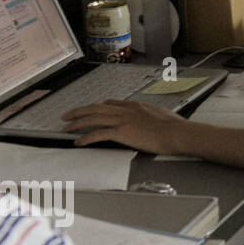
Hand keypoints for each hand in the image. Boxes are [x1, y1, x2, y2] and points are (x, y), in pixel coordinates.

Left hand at [63, 100, 186, 152]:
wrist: (177, 133)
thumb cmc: (174, 127)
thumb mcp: (162, 114)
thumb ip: (152, 114)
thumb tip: (154, 116)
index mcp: (135, 105)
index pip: (111, 103)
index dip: (97, 106)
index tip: (90, 110)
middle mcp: (126, 110)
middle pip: (96, 108)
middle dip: (79, 111)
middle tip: (67, 116)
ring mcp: (123, 120)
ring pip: (93, 118)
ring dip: (77, 123)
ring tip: (66, 127)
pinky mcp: (122, 132)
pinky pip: (98, 134)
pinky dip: (86, 137)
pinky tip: (78, 141)